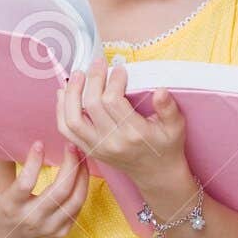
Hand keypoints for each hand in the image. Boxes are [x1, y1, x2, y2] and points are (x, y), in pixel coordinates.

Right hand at [0, 140, 89, 237]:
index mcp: (11, 207)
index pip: (26, 183)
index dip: (34, 162)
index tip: (39, 143)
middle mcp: (32, 218)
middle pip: (59, 191)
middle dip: (70, 165)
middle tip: (71, 145)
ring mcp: (49, 227)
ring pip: (74, 200)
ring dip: (81, 176)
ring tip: (82, 157)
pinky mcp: (61, 232)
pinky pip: (77, 209)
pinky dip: (82, 190)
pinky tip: (81, 174)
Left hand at [58, 58, 187, 189]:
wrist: (156, 173)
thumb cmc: (166, 146)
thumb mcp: (176, 126)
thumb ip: (168, 108)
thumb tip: (160, 90)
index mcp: (134, 134)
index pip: (113, 101)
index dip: (113, 81)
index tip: (118, 68)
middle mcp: (112, 142)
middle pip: (92, 106)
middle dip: (93, 79)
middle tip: (97, 63)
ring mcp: (97, 147)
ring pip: (72, 118)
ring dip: (71, 93)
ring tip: (77, 75)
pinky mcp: (88, 149)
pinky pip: (66, 130)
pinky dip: (61, 110)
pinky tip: (64, 93)